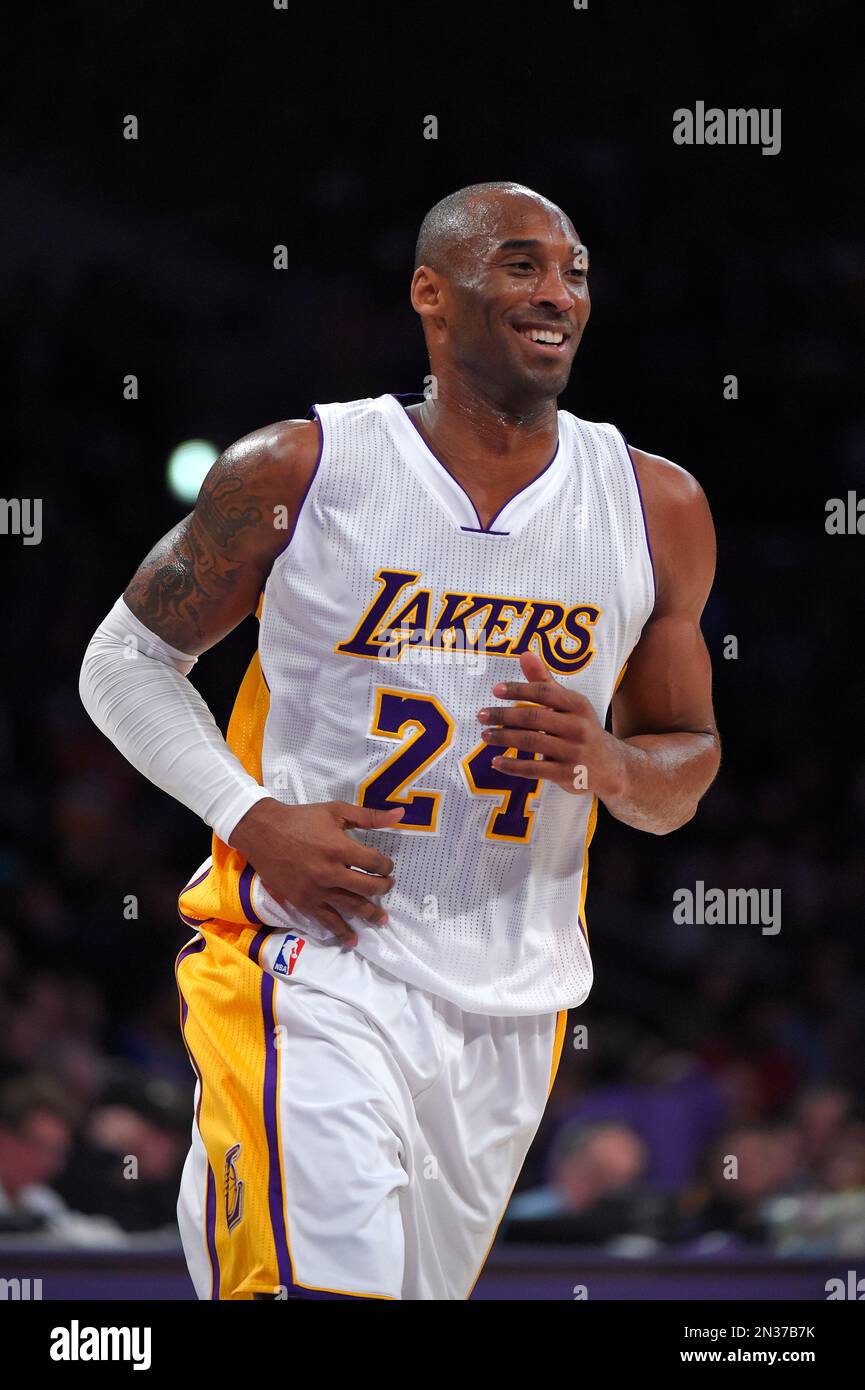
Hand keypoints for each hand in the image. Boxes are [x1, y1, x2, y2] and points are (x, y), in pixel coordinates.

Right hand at [229, 798, 403, 946]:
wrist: (263, 832)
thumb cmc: (301, 819)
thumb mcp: (336, 811)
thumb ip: (369, 816)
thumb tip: (400, 815)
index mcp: (340, 849)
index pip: (374, 863)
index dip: (386, 866)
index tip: (386, 866)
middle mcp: (331, 873)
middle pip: (368, 887)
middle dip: (383, 888)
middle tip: (388, 886)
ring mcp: (316, 890)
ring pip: (351, 907)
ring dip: (370, 914)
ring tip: (382, 920)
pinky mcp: (303, 901)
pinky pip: (326, 920)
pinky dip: (341, 932)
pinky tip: (352, 940)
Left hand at [477, 651, 627, 799]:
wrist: (613, 768)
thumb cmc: (582, 730)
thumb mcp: (571, 705)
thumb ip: (546, 682)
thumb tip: (525, 655)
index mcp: (577, 705)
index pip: (545, 692)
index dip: (519, 689)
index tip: (496, 689)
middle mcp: (577, 726)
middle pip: (534, 717)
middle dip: (504, 716)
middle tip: (481, 715)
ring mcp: (573, 751)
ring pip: (531, 742)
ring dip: (504, 738)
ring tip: (485, 735)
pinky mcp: (567, 774)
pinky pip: (534, 769)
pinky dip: (512, 765)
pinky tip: (496, 761)